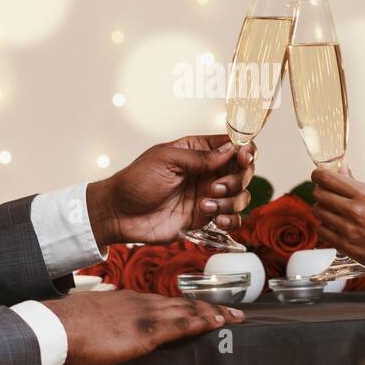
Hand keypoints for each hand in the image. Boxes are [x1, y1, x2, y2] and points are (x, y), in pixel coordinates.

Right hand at [48, 289, 244, 364]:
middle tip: (232, 311)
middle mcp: (142, 302)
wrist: (60, 326)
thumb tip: (113, 331)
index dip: (186, 306)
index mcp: (128, 300)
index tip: (202, 309)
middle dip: (208, 307)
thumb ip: (109, 322)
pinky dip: (202, 321)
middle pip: (181, 303)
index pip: (165, 302)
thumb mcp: (93, 318)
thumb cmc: (69, 326)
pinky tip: (218, 322)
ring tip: (233, 317)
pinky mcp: (147, 330)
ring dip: (212, 313)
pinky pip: (182, 323)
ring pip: (187, 310)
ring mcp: (146, 314)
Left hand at [86, 135, 255, 245]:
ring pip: (241, 196)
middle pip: (243, 170)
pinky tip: (217, 220)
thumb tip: (231, 150)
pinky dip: (231, 220)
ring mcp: (208, 195)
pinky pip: (232, 219)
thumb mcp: (166, 160)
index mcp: (197, 151)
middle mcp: (207, 172)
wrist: (119, 214)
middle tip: (216, 186)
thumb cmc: (136, 181)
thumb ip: (200, 157)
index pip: (232, 145)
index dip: (245, 149)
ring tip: (206, 205)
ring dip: (231, 201)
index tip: (244, 156)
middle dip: (238, 178)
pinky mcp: (205, 218)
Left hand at [310, 167, 364, 279]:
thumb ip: (357, 184)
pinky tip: (336, 225)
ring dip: (322, 208)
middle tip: (328, 193)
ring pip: (317, 211)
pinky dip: (325, 225)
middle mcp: (353, 211)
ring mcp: (347, 229)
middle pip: (318, 193)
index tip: (319, 175)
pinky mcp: (344, 246)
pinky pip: (321, 230)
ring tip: (334, 210)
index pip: (326, 178)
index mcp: (363, 195)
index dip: (318, 175)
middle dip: (321, 191)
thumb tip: (341, 168)